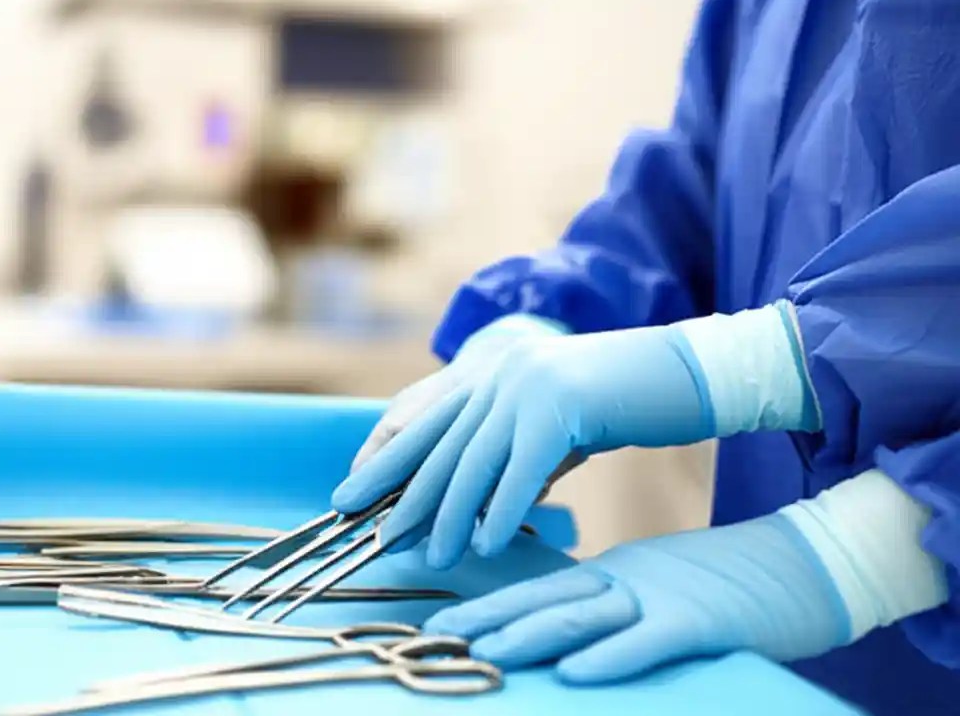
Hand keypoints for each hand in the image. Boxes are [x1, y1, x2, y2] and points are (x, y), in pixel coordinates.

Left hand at [333, 324, 715, 567]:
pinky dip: (500, 510)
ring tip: (433, 558)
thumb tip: (478, 507)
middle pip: (440, 446)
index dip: (385, 463)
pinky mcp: (560, 402)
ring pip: (473, 461)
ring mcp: (528, 383)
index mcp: (496, 374)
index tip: (349, 499)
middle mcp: (502, 373)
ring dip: (449, 515)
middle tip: (379, 541)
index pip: (428, 423)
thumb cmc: (627, 403)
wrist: (693, 370)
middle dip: (405, 497)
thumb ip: (515, 453)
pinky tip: (486, 544)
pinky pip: (520, 468)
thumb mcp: (557, 427)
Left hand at [425, 513, 849, 682]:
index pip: (536, 592)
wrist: (806, 567)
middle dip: (486, 620)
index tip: (438, 625)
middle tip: (435, 636)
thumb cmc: (727, 588)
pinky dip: (610, 658)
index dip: (486, 608)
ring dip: (528, 635)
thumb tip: (567, 635)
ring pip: (582, 617)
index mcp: (611, 576)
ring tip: (483, 651)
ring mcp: (659, 597)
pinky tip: (575, 673)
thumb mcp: (655, 589)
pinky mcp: (699, 620)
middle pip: (543, 601)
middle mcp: (623, 581)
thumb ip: (610, 606)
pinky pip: (648, 642)